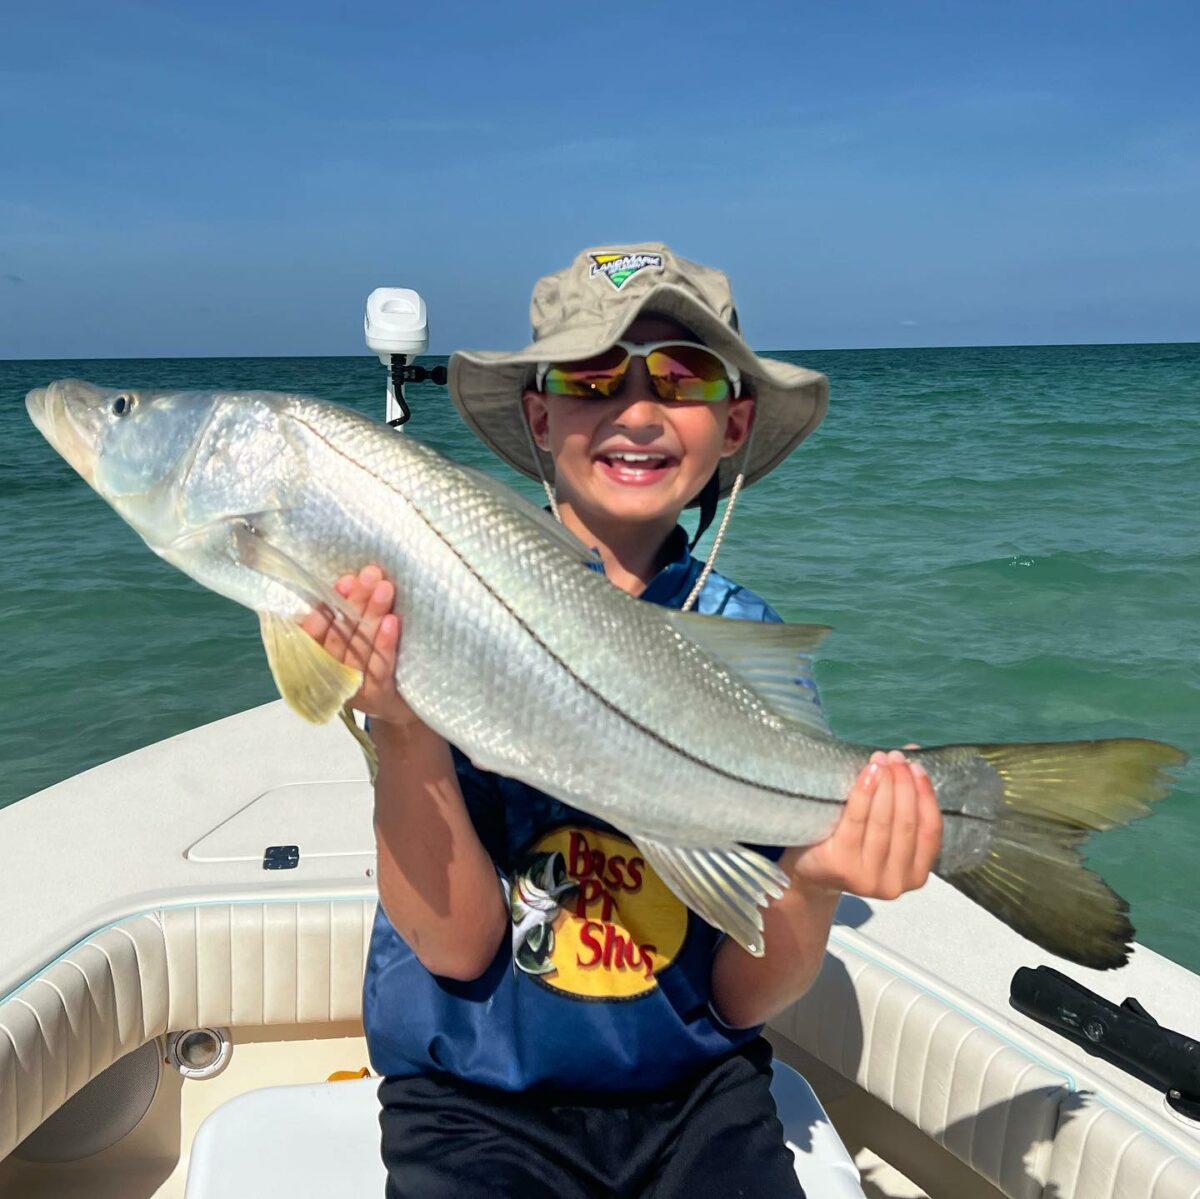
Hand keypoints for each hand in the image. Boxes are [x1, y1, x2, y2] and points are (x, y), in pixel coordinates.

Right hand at [301, 564, 412, 725]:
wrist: (400, 705)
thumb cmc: (370, 662)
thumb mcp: (350, 639)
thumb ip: (343, 616)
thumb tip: (350, 580)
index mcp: (316, 659)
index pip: (313, 632)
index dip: (327, 606)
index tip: (344, 582)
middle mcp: (330, 676)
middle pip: (340, 636)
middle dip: (355, 602)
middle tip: (371, 576)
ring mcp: (354, 688)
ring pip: (359, 647)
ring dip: (371, 615)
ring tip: (385, 588)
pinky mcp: (378, 696)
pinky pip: (380, 667)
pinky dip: (385, 643)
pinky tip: (392, 621)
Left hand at [788, 749, 942, 899]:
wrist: (810, 870)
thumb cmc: (851, 842)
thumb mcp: (881, 828)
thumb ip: (902, 799)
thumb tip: (914, 750)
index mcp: (915, 875)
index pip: (930, 832)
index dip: (926, 796)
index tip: (917, 767)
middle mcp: (896, 883)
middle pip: (906, 824)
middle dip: (903, 785)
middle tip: (895, 757)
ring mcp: (868, 879)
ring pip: (883, 823)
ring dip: (886, 786)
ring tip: (880, 760)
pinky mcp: (842, 866)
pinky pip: (856, 822)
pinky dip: (864, 795)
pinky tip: (867, 774)